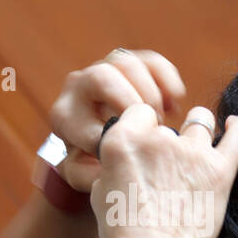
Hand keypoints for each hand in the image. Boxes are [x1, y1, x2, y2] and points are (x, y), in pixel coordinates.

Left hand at [49, 49, 185, 192]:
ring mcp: (106, 70)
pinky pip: (152, 62)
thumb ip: (85, 175)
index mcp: (63, 115)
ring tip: (161, 119)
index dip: (110, 138)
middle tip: (149, 127)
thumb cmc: (92, 162)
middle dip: (131, 103)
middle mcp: (79, 86)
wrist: (104, 146)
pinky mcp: (134, 64)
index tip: (127, 153)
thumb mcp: (83, 174)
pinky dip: (167, 81)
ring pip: (127, 64)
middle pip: (101, 77)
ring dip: (151, 93)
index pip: (81, 117)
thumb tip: (102, 164)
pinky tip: (174, 105)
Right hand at [91, 103, 237, 237]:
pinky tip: (234, 125)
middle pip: (168, 123)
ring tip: (195, 149)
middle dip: (167, 141)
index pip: (138, 112)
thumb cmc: (124, 234)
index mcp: (124, 140)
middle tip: (166, 168)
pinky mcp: (221, 170)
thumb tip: (122, 158)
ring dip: (198, 132)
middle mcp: (159, 140)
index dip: (141, 128)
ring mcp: (193, 153)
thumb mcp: (99, 193)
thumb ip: (113, 165)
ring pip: (201, 122)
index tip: (145, 144)